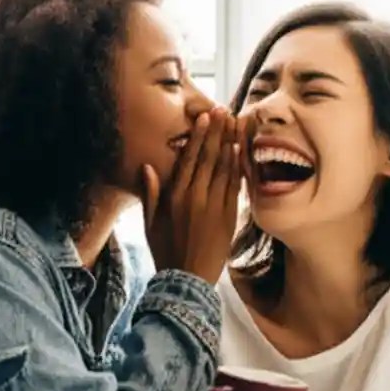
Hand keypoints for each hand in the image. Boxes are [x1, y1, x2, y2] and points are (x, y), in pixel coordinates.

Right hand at [141, 108, 246, 284]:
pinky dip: (239, 167)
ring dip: (231, 143)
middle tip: (225, 110)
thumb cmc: (166, 252)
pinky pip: (235, 186)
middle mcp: (195, 197)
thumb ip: (151, 194)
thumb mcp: (150, 223)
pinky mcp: (229, 216)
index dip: (199, 136)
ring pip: (225, 168)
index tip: (206, 118)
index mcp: (175, 196)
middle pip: (209, 157)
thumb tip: (147, 167)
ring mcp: (214, 206)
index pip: (189, 159)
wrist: (187, 280)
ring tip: (236, 122)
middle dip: (218, 132)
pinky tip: (242, 151)